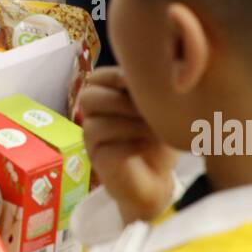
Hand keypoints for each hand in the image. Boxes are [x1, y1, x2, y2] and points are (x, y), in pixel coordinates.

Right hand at [80, 66, 178, 224]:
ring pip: (95, 124)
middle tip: (148, 111)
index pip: (97, 78)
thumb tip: (162, 69)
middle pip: (89, 98)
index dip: (117, 77)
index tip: (141, 85)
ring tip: (153, 131)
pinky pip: (104, 147)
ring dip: (128, 124)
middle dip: (121, 101)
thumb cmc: (159, 142)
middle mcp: (92, 117)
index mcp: (105, 97)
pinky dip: (129, 144)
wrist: (158, 181)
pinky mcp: (97, 161)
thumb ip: (152, 90)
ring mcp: (91, 140)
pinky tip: (146, 145)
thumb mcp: (160, 110)